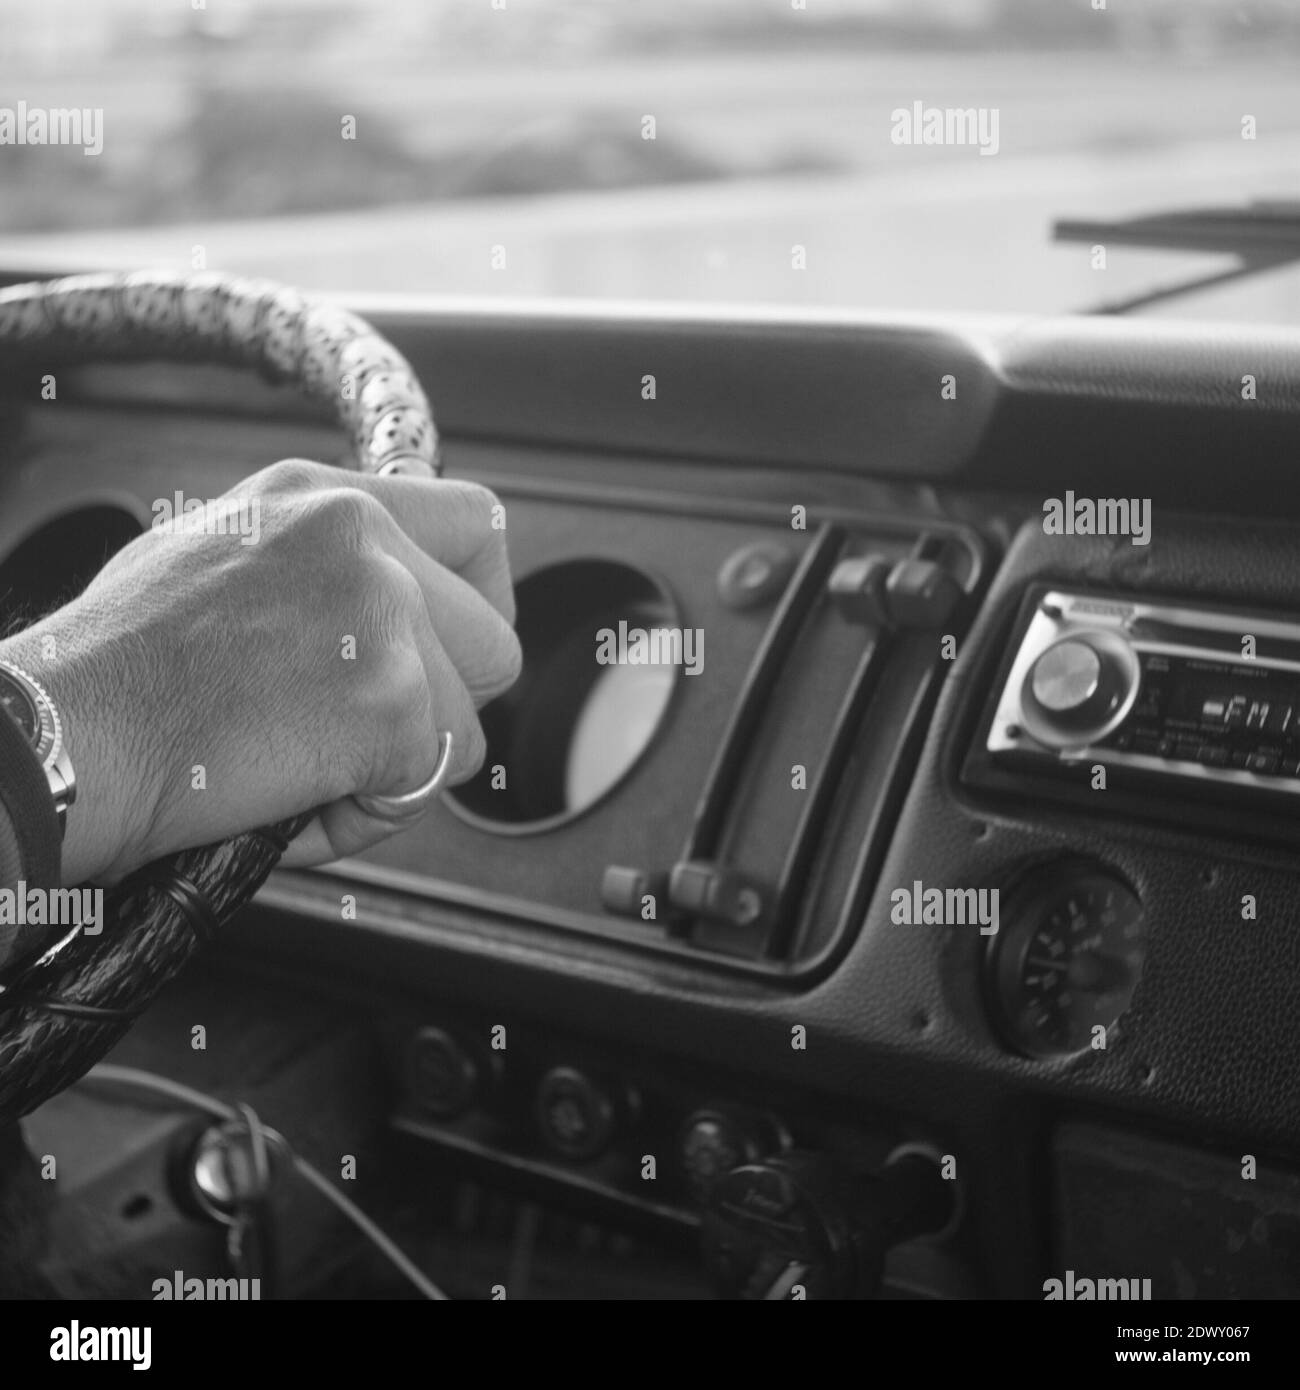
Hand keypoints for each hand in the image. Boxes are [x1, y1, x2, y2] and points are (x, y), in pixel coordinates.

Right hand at [0, 458, 520, 884]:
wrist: (61, 737)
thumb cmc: (117, 669)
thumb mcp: (223, 557)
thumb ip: (321, 565)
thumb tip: (388, 593)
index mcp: (324, 500)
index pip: (478, 523)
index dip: (483, 597)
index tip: (458, 640)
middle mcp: (363, 540)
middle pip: (496, 640)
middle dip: (448, 703)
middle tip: (370, 730)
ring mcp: (384, 618)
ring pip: (470, 725)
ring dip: (401, 766)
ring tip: (304, 766)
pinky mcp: (391, 703)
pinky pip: (430, 783)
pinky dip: (369, 812)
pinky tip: (295, 797)